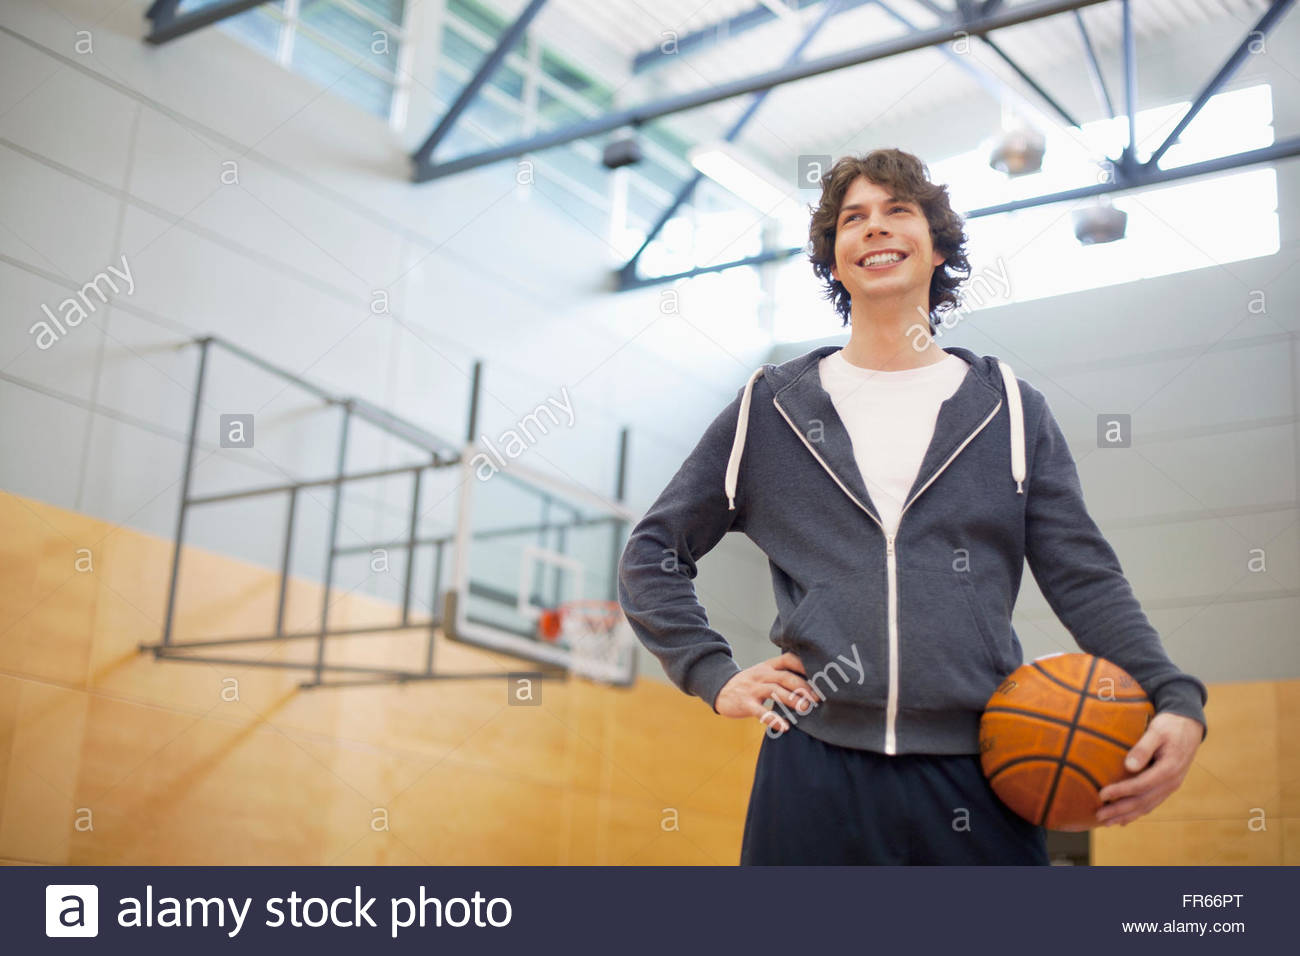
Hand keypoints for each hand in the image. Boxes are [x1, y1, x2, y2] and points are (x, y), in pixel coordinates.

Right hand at [715, 652, 819, 732]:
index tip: (820, 675)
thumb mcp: (763, 674)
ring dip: (791, 699)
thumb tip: (811, 684)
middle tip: (817, 698)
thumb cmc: (749, 684)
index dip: (804, 665)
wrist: (720, 690)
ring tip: (805, 708)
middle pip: (785, 677)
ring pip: (774, 691)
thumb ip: (782, 675)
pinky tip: (784, 727)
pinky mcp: (745, 703)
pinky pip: (760, 711)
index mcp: (768, 666)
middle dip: (803, 687)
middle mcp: (761, 675)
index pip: (788, 659)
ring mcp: (752, 688)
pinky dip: (773, 719)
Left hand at [1092, 712, 1203, 827]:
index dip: (1120, 791)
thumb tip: (1129, 766)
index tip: (1101, 794)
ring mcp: (1171, 786)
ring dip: (1127, 815)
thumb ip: (1143, 748)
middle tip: (1099, 816)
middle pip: (1143, 801)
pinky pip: (1152, 802)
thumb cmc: (1169, 726)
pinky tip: (1125, 818)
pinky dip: (1138, 812)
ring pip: (1148, 806)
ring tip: (1107, 822)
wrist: (1189, 725)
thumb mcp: (1156, 731)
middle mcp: (1171, 782)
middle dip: (1120, 810)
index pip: (1140, 785)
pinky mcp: (1168, 785)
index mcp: (1168, 769)